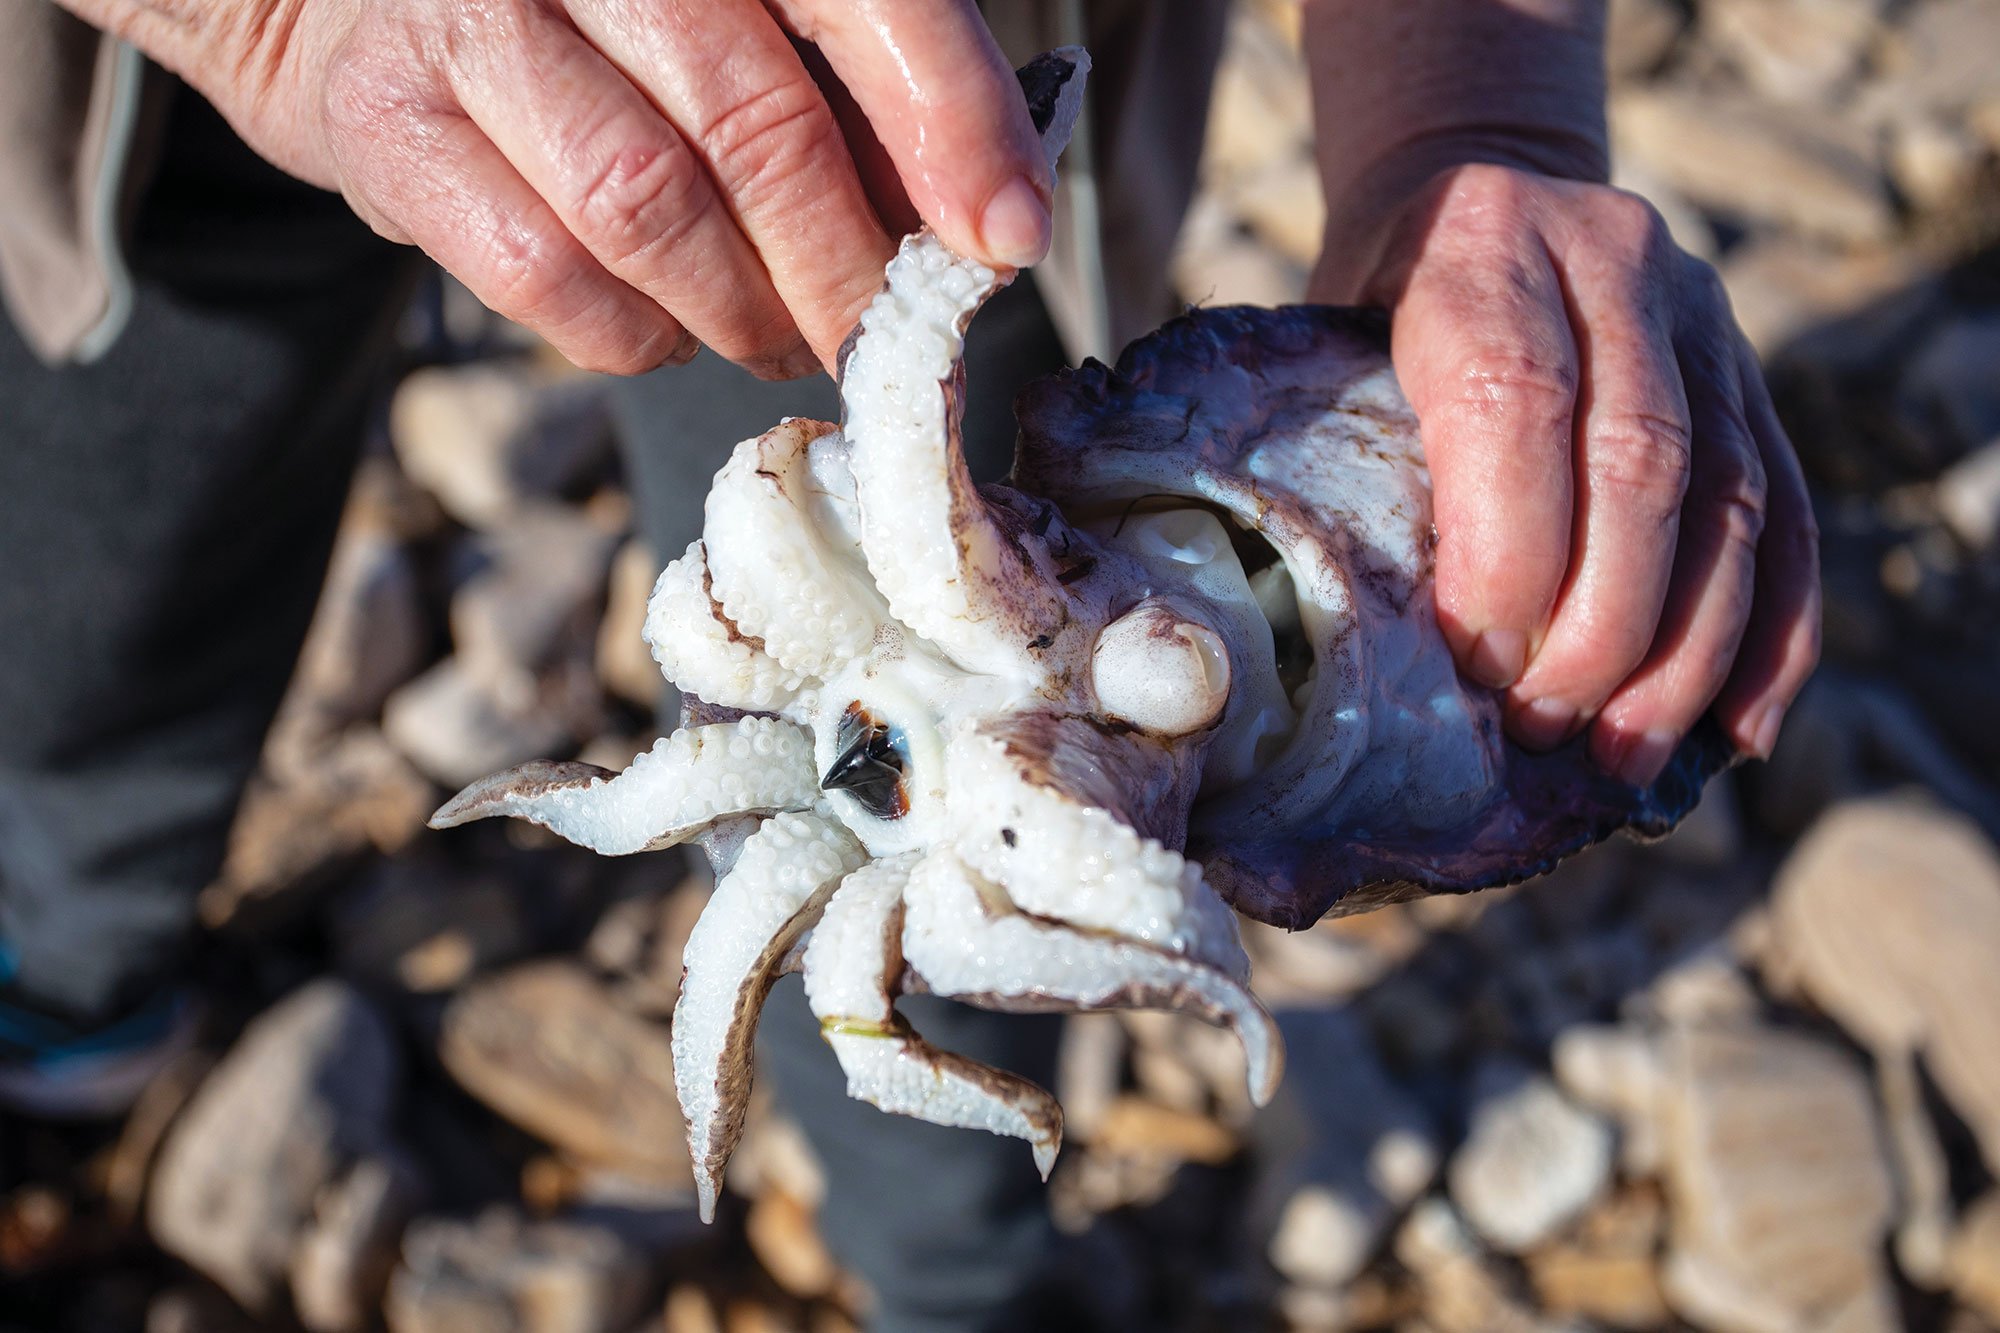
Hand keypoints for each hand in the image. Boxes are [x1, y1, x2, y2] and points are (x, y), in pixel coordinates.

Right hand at [79, 0, 1051, 375]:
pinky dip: (640, 335)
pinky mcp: (391, 127)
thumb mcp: (749, 7)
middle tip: (885, 338)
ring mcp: (472, 22)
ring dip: (747, 313)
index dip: (951, 120)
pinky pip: (552, 280)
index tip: (1006, 237)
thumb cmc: (611, 13)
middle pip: (757, 125)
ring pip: (651, 213)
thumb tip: (982, 224)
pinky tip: (672, 325)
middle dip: (847, 266)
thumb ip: (864, 87)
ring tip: (788, 338)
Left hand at [1313, 164, 1819, 783]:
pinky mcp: (1751, 370)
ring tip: (1624, 756)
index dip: (1506, 549)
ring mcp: (1700, 314)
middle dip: (1600, 625)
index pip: (1515, 401)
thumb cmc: (1374, 304)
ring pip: (1731, 498)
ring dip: (1685, 653)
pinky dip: (1769, 634)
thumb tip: (1354, 650)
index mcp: (1484, 245)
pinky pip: (1788, 511)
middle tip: (1543, 729)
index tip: (1476, 664)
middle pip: (1642, 463)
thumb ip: (1353, 459)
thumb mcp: (1333, 345)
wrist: (1482, 186)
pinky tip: (1734, 728)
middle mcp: (1612, 261)